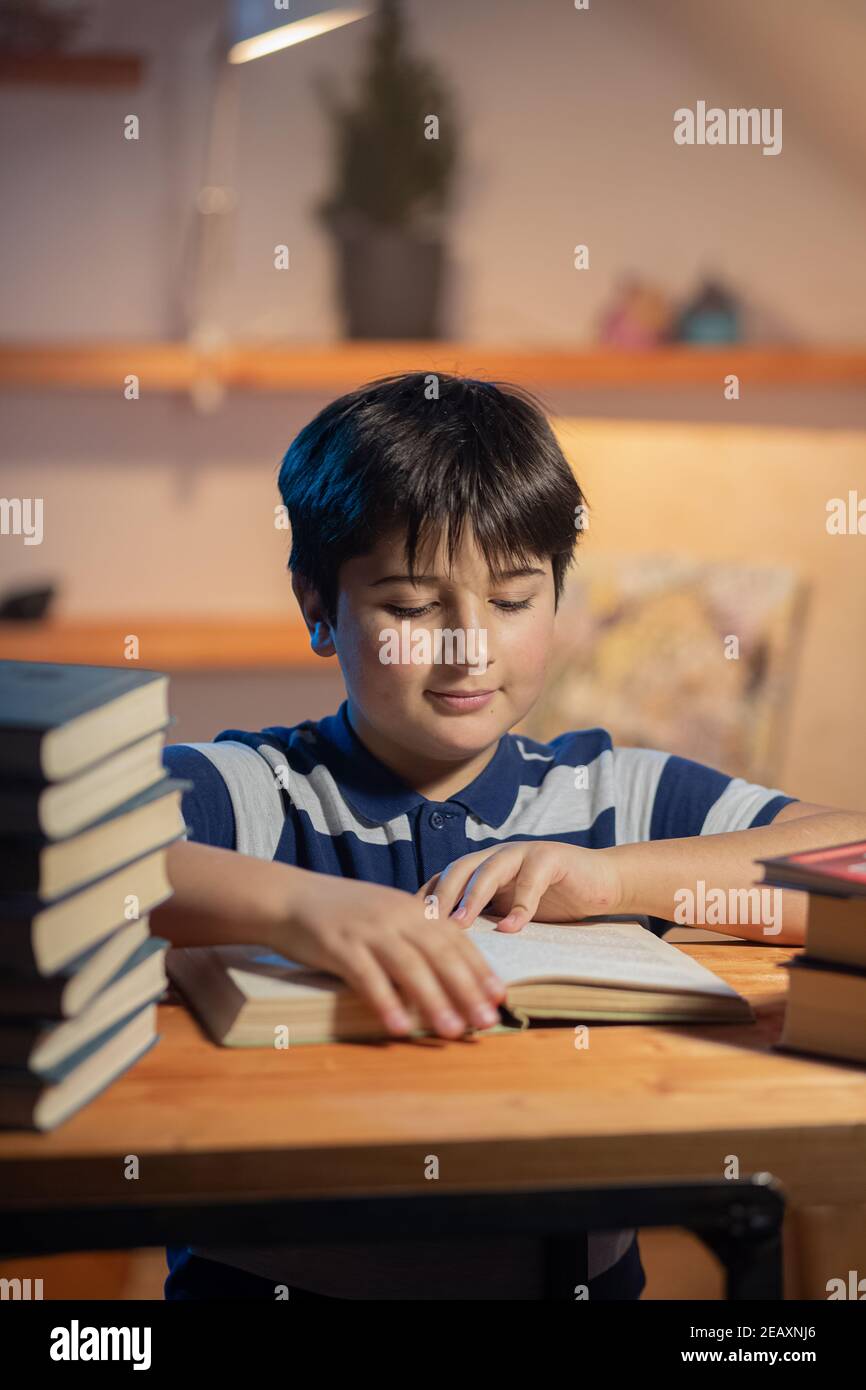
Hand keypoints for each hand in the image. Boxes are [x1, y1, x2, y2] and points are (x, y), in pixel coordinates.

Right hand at [273, 869, 505, 1039]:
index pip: (455, 940)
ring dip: (434, 1000)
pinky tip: (398, 1027)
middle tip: (486, 1020)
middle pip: (440, 954)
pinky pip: (367, 977)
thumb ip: (414, 936)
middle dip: (467, 989)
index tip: (499, 996)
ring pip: (409, 966)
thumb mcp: (385, 914)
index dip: (478, 969)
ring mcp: (368, 929)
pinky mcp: (339, 945)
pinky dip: (386, 1002)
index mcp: (411, 909)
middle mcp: (396, 915)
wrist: (289, 897)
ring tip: (452, 1030)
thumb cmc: (341, 913)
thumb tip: (449, 972)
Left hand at [419, 841, 622, 931]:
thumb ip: (484, 920)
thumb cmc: (552, 901)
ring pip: (489, 869)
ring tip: (459, 925)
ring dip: (472, 897)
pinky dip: (520, 905)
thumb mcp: (510, 912)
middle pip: (458, 868)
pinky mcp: (551, 857)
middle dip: (440, 897)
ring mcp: (524, 852)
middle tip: (424, 926)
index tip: (404, 929)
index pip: (443, 878)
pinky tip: (512, 928)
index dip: (424, 900)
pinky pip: (531, 880)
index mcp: (482, 867)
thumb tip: (443, 954)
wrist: (601, 883)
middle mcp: (498, 855)